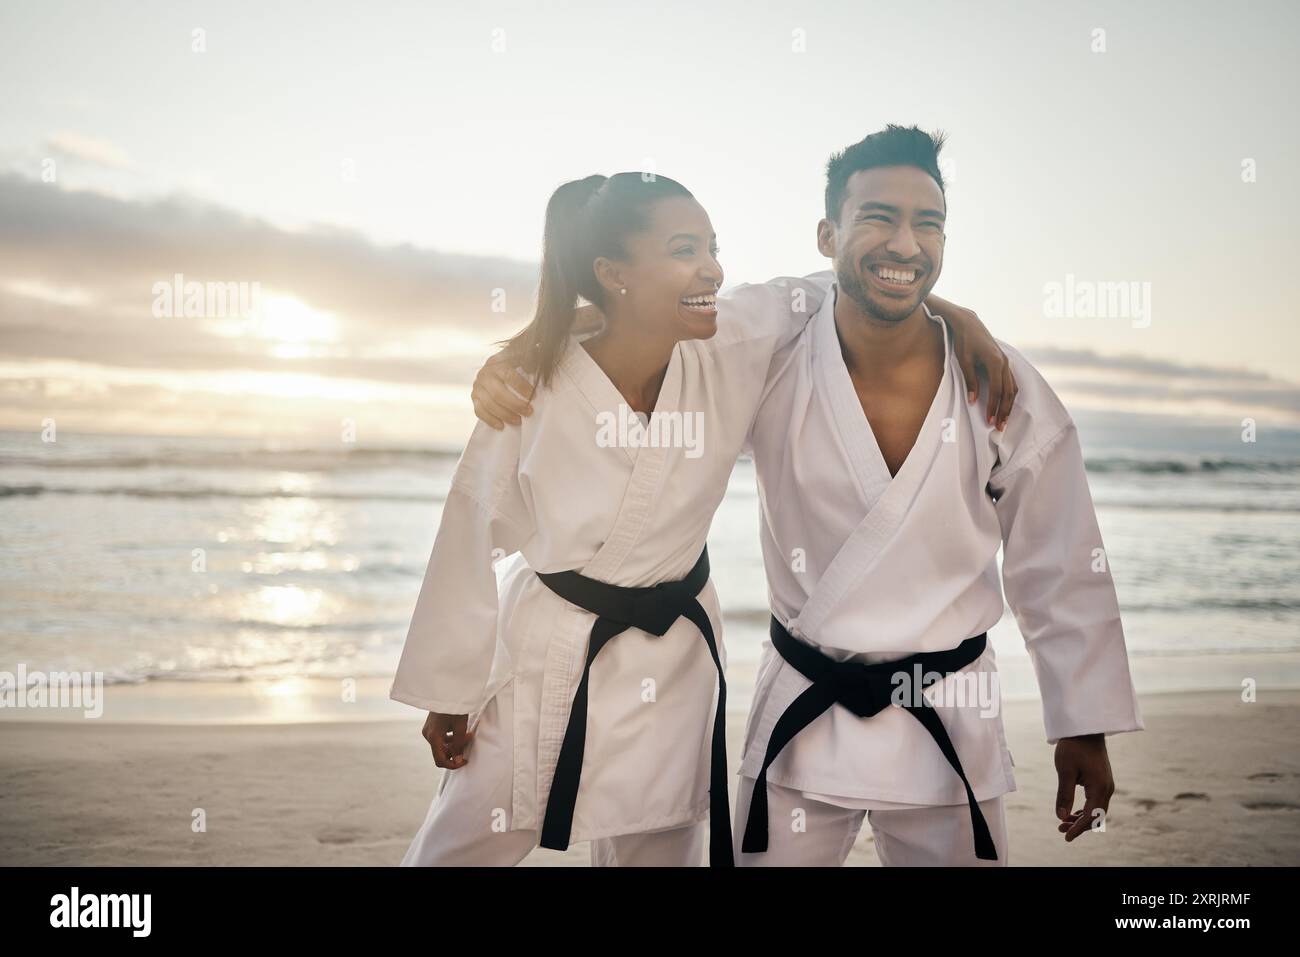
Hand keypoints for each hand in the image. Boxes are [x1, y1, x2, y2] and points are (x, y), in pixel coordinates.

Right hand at [422, 711, 474, 768]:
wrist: (448, 689)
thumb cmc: (455, 706)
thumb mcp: (460, 727)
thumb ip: (458, 745)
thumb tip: (458, 760)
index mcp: (433, 737)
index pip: (440, 760)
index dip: (453, 764)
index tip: (464, 760)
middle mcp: (428, 734)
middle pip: (441, 752)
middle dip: (456, 750)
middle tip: (468, 739)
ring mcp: (429, 730)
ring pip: (442, 744)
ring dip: (455, 743)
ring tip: (467, 733)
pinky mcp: (432, 725)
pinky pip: (441, 737)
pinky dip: (451, 737)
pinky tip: (461, 729)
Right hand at [471, 353, 534, 429]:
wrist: (497, 369)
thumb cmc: (514, 365)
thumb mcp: (521, 359)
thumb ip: (528, 362)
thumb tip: (531, 369)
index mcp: (496, 362)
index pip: (508, 375)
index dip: (521, 387)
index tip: (533, 396)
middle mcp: (484, 374)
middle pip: (498, 393)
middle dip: (515, 405)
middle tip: (529, 412)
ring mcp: (477, 386)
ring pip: (489, 404)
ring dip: (505, 415)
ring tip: (518, 421)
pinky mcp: (474, 397)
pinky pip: (479, 411)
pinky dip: (490, 420)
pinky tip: (501, 426)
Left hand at [926, 295, 1017, 429]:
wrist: (969, 323)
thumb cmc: (964, 341)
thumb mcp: (964, 361)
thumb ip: (970, 381)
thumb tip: (973, 401)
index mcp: (995, 362)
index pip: (996, 390)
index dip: (993, 407)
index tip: (989, 421)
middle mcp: (1004, 362)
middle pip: (1008, 392)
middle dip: (1004, 411)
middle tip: (999, 428)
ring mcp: (1006, 362)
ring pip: (1013, 388)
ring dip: (1009, 405)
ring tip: (1003, 421)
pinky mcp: (1004, 362)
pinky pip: (1011, 382)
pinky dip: (1010, 396)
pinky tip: (1006, 405)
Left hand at [1054, 733, 1114, 843]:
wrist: (1085, 729)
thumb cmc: (1073, 748)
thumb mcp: (1064, 771)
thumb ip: (1064, 795)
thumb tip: (1061, 817)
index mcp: (1099, 787)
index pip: (1091, 816)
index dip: (1078, 828)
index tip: (1066, 837)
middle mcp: (1107, 788)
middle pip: (1097, 816)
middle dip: (1080, 825)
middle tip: (1061, 830)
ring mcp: (1106, 784)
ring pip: (1097, 809)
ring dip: (1082, 818)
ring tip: (1063, 823)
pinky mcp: (1102, 781)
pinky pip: (1096, 801)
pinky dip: (1085, 809)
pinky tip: (1073, 812)